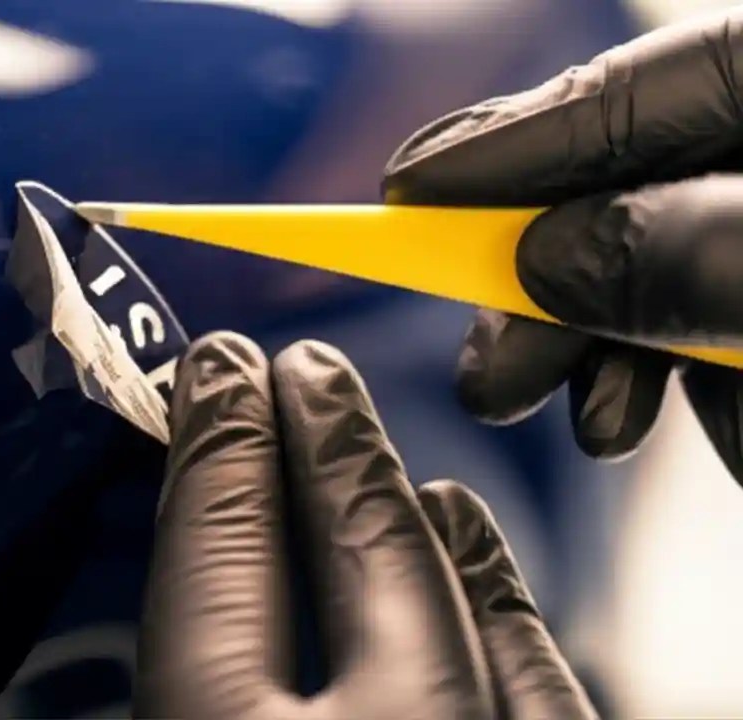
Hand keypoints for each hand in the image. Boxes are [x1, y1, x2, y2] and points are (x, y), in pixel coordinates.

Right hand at [135, 332, 594, 718]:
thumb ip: (169, 669)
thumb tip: (183, 548)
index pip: (220, 561)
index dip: (222, 448)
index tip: (220, 378)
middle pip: (356, 556)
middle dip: (324, 443)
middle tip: (294, 371)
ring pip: (461, 609)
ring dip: (411, 510)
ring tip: (368, 448)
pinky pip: (545, 686)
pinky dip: (498, 599)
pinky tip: (464, 546)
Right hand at [383, 7, 742, 479]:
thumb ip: (677, 251)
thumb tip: (543, 262)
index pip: (625, 97)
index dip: (502, 147)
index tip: (403, 189)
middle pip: (624, 194)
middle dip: (541, 281)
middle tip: (491, 360)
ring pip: (656, 276)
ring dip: (596, 348)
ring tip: (573, 412)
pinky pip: (702, 338)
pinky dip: (666, 382)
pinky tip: (633, 416)